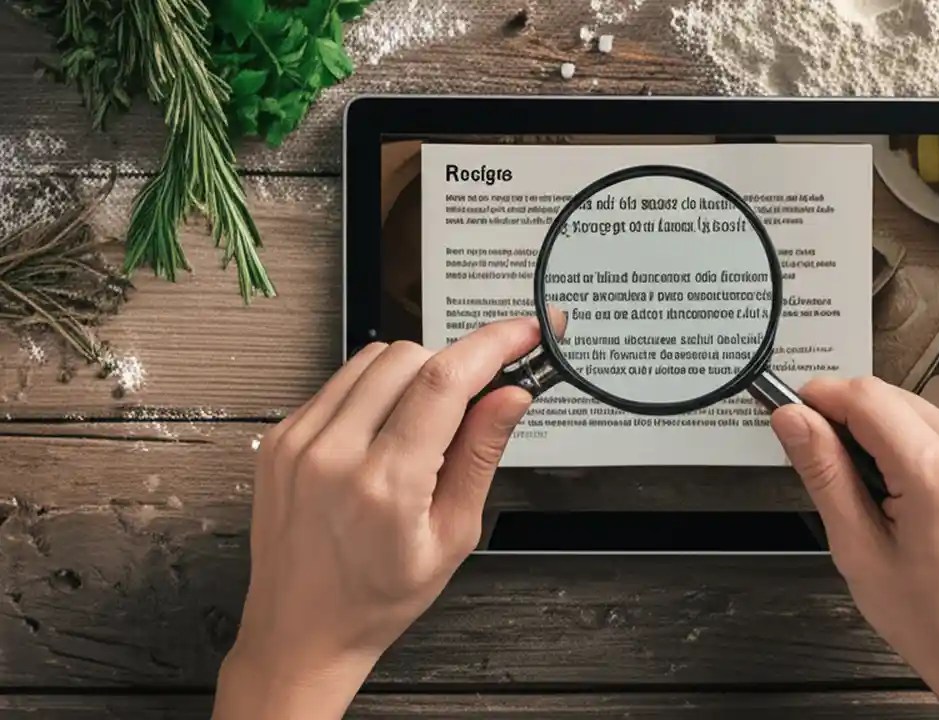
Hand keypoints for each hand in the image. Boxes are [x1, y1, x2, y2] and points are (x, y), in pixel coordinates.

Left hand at [213, 318, 545, 719]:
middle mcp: (333, 454)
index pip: (445, 382)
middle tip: (475, 403)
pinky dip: (374, 392)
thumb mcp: (453, 536)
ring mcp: (298, 441)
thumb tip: (512, 394)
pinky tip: (384, 433)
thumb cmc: (378, 597)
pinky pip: (339, 382)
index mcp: (385, 485)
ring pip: (373, 359)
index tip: (526, 331)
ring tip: (424, 428)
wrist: (301, 630)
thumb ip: (481, 454)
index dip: (494, 344)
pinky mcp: (280, 437)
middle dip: (455, 366)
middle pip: (411, 357)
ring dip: (414, 375)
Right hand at [771, 377, 938, 719]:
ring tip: (858, 487)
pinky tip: (890, 486)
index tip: (788, 412)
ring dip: (871, 429)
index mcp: (938, 473)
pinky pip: (931, 426)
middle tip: (813, 457)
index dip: (818, 397)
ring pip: (907, 406)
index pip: (865, 397)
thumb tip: (792, 419)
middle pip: (886, 396)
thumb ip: (824, 472)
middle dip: (842, 415)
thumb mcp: (857, 547)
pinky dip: (899, 441)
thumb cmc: (932, 618)